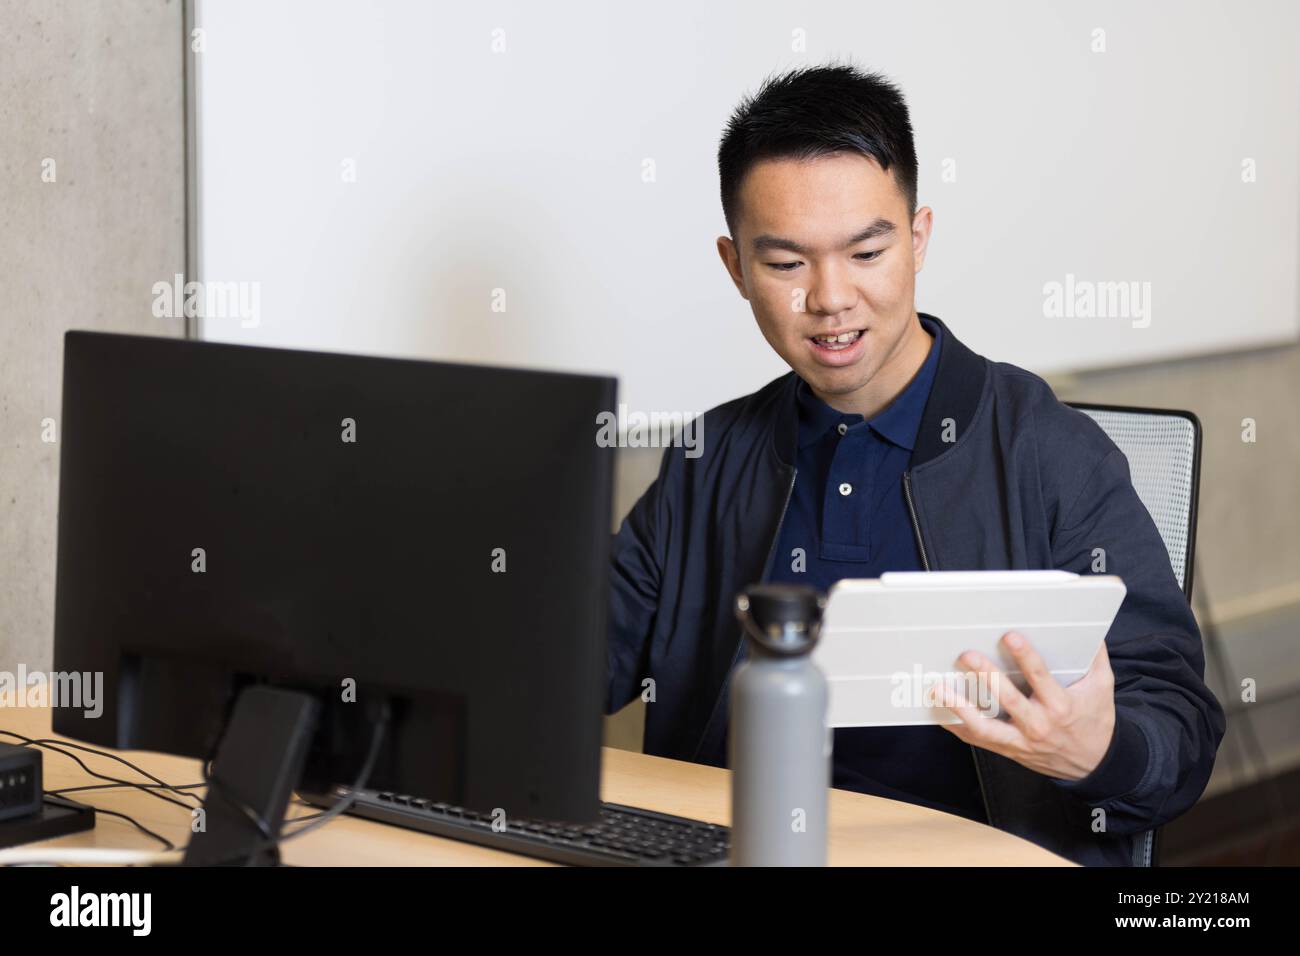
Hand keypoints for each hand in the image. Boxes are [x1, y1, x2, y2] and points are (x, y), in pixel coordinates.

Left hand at [935, 631, 1115, 781]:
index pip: (1041, 678)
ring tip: (939, 688)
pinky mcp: (1009, 749)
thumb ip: (1094, 656)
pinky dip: (957, 727)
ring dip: (960, 708)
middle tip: (967, 655)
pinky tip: (940, 712)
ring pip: (985, 727)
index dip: (1026, 657)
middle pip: (1008, 700)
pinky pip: (978, 740)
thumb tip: (1087, 627)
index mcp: (1061, 705)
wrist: (1094, 763)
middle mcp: (1039, 724)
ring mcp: (1021, 740)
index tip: (1010, 637)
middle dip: (986, 676)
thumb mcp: (1101, 687)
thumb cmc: (1094, 719)